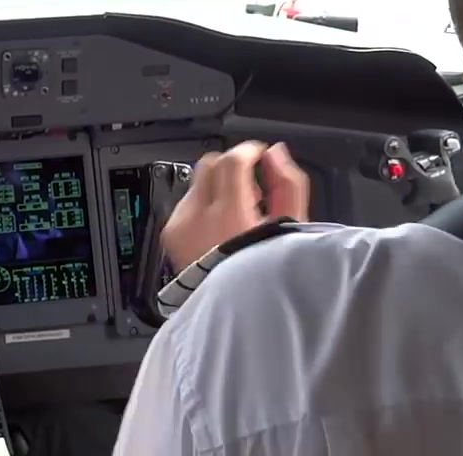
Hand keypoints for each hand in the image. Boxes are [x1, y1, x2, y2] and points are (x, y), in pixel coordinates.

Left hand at [160, 141, 309, 268]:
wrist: (239, 311)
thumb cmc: (268, 276)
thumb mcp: (291, 229)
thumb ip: (287, 185)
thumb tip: (275, 155)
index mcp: (230, 215)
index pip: (232, 161)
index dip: (248, 151)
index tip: (259, 154)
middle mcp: (197, 218)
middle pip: (210, 165)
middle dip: (231, 167)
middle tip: (251, 185)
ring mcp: (180, 227)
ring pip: (196, 185)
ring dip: (216, 188)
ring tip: (238, 211)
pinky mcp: (171, 236)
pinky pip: (185, 206)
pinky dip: (203, 207)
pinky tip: (221, 226)